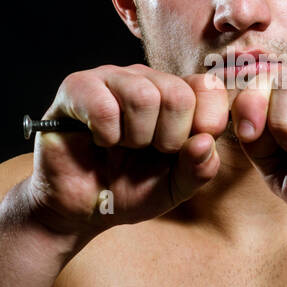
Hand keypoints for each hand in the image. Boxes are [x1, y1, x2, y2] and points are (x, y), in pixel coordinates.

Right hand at [25, 64, 228, 238]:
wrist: (80, 208)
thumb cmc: (129, 189)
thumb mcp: (175, 187)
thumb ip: (199, 168)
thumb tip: (205, 142)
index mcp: (176, 95)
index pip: (209, 87)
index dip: (206, 123)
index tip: (185, 150)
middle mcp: (146, 79)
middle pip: (178, 95)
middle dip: (168, 139)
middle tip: (147, 152)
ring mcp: (111, 79)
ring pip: (143, 97)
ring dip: (135, 137)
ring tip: (122, 146)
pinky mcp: (77, 88)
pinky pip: (104, 107)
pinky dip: (106, 136)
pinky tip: (99, 141)